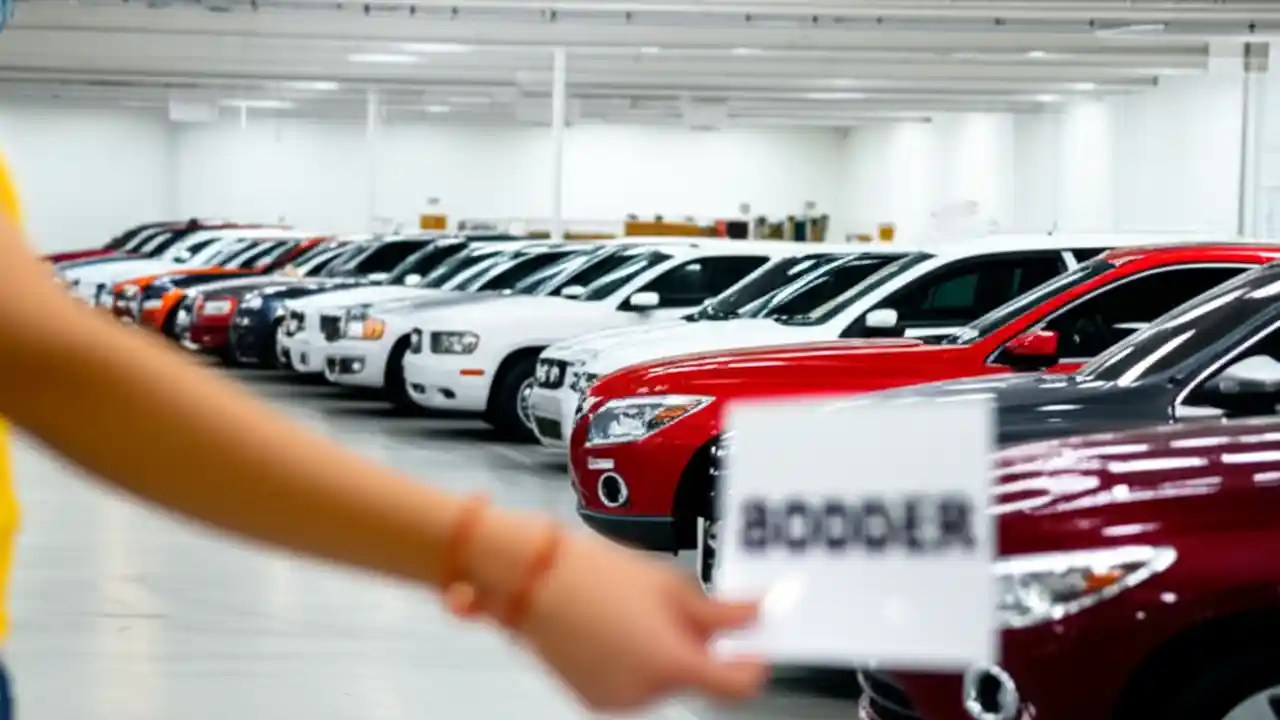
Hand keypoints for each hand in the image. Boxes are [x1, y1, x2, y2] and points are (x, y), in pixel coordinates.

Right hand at [515, 532, 765, 710]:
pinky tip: (616, 629)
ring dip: (663, 655)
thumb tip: (756, 616)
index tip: (752, 644)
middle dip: (695, 648)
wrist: (533, 580)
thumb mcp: (670, 584)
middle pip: (696, 679)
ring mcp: (618, 700)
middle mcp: (647, 693)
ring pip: (663, 682)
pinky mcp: (594, 700)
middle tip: (676, 608)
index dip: (752, 663)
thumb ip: (721, 611)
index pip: (738, 685)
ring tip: (636, 613)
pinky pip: (632, 685)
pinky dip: (634, 663)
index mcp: (673, 664)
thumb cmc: (594, 575)